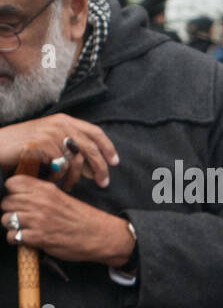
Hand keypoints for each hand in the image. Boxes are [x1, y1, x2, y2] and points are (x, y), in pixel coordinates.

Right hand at [0, 113, 117, 191]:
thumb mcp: (50, 145)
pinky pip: (60, 167)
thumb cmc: (23, 148)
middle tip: (104, 184)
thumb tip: (95, 170)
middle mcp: (60, 124)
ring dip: (75, 177)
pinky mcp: (41, 145)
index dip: (108, 148)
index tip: (115, 163)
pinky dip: (58, 177)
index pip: (95, 132)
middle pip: (91, 148)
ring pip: (76, 161)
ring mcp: (50, 133)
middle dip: (101, 168)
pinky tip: (50, 179)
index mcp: (64, 120)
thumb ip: (72, 152)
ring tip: (69, 186)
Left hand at [2, 174, 133, 265]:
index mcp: (46, 190)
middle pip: (5, 202)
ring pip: (5, 219)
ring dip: (12, 226)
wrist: (102, 236)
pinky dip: (17, 239)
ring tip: (25, 229)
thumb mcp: (62, 198)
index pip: (12, 183)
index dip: (12, 192)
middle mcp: (40, 203)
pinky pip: (12, 236)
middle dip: (11, 210)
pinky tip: (27, 239)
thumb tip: (19, 196)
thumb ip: (41, 194)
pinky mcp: (39, 238)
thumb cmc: (83, 219)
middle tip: (23, 217)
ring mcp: (38, 220)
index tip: (20, 199)